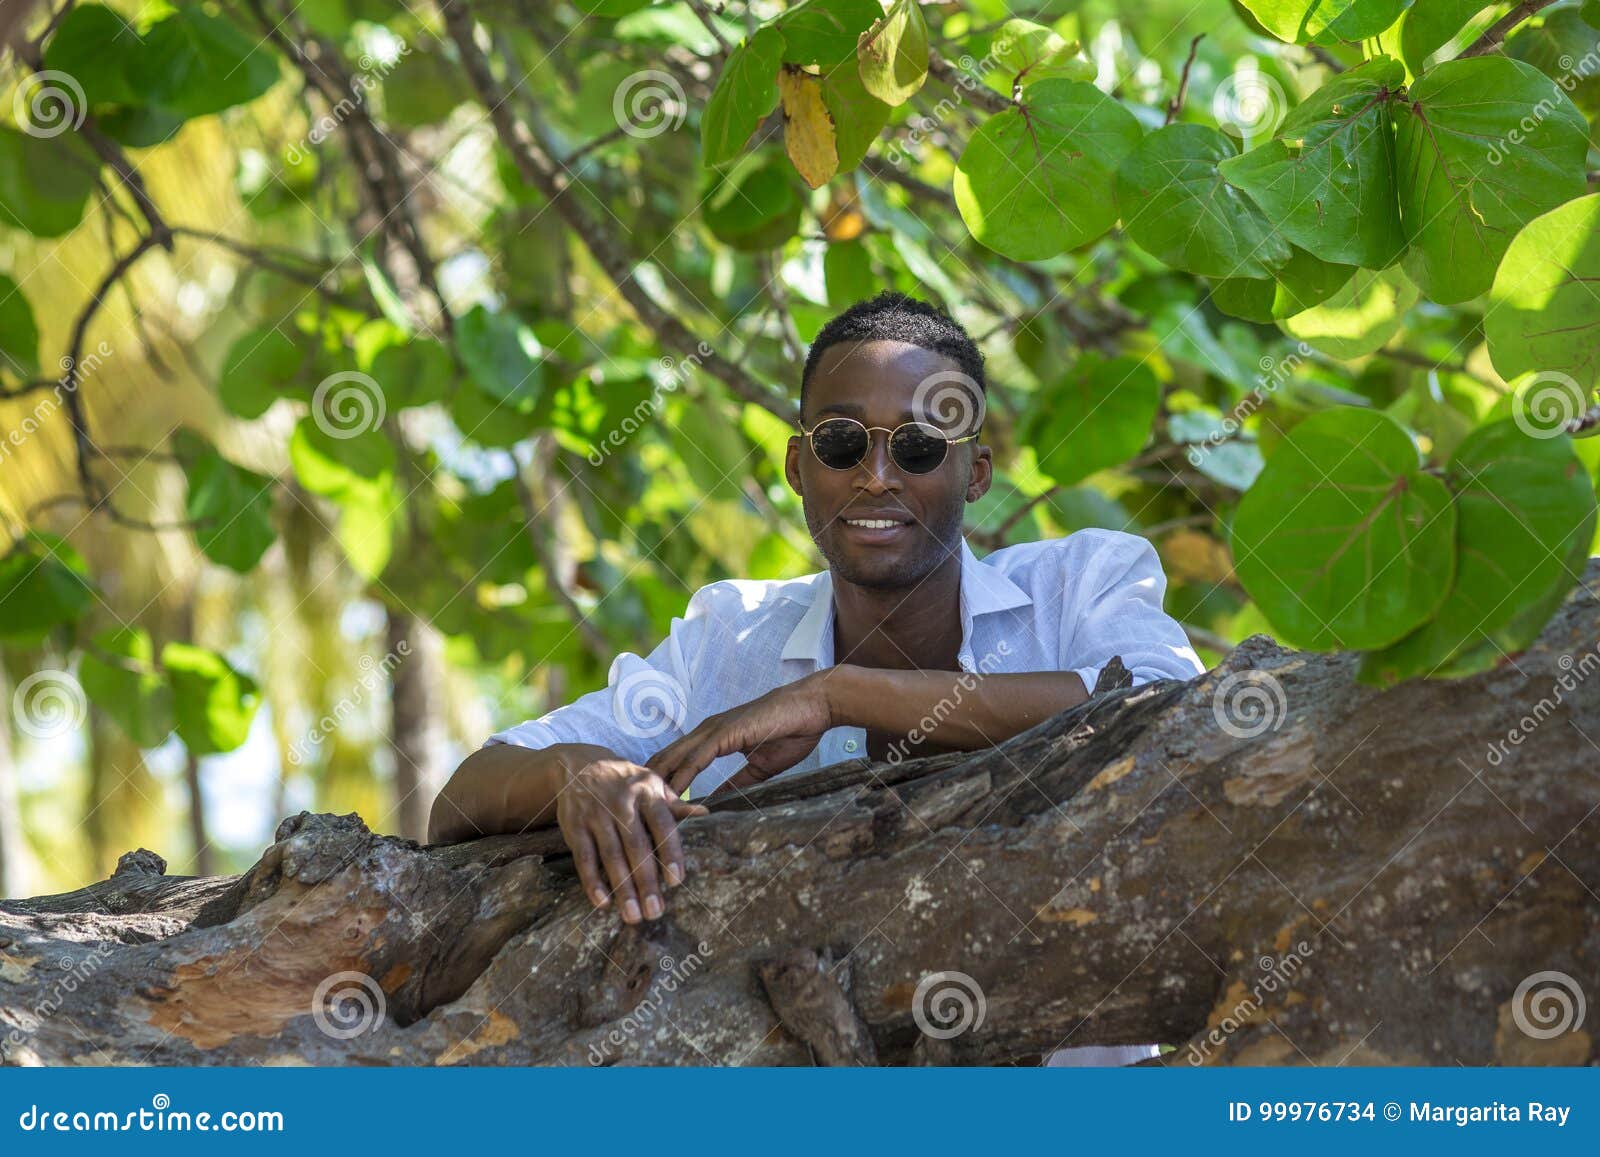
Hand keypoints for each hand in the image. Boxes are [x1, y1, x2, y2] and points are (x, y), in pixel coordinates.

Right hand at [555, 756, 707, 923]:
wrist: (579, 765)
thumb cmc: (625, 781)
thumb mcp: (651, 783)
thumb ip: (674, 804)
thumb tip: (705, 813)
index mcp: (646, 791)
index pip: (662, 824)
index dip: (670, 852)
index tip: (676, 881)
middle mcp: (621, 802)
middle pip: (636, 846)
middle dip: (646, 881)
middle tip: (655, 912)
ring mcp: (596, 814)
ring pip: (611, 855)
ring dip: (622, 888)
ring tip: (633, 916)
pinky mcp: (574, 826)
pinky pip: (584, 857)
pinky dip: (592, 881)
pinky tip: (603, 902)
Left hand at [651, 673, 835, 798]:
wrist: (814, 707)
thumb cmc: (792, 731)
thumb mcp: (759, 767)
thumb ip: (736, 782)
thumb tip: (718, 801)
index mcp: (713, 737)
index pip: (675, 761)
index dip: (659, 782)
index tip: (645, 806)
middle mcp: (707, 731)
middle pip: (665, 759)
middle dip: (647, 785)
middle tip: (631, 811)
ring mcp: (714, 730)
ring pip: (674, 759)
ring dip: (658, 785)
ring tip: (642, 809)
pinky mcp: (726, 733)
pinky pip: (696, 759)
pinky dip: (681, 778)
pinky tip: (670, 796)